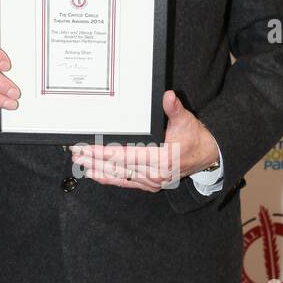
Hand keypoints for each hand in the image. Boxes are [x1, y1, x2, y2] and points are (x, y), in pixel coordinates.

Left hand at [70, 90, 219, 191]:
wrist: (206, 156)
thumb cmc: (194, 137)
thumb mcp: (186, 120)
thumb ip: (174, 109)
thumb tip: (167, 96)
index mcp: (162, 159)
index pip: (125, 155)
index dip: (103, 151)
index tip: (88, 146)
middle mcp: (155, 174)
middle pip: (117, 166)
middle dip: (95, 159)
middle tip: (76, 152)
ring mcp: (152, 182)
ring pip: (119, 176)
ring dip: (98, 169)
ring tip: (80, 162)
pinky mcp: (150, 185)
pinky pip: (125, 182)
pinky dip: (109, 178)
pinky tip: (95, 174)